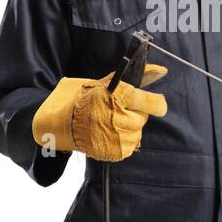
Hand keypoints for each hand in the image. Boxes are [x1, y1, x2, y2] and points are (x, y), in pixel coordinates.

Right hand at [32, 63, 168, 160]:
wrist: (59, 122)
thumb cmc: (82, 98)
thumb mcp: (106, 82)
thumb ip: (137, 78)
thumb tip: (162, 70)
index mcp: (115, 96)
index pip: (150, 102)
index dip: (156, 103)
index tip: (158, 104)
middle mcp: (116, 117)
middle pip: (143, 118)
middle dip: (135, 113)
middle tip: (119, 110)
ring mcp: (114, 136)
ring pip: (137, 132)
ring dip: (129, 127)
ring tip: (112, 122)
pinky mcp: (112, 151)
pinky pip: (130, 146)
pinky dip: (123, 140)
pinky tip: (109, 133)